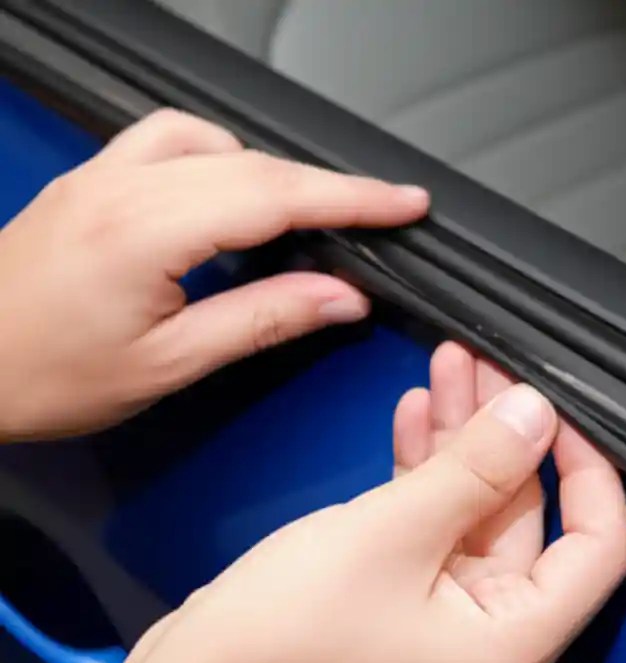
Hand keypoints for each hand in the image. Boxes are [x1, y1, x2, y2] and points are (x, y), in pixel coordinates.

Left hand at [0, 109, 428, 440]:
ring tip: (313, 210)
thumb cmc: (39, 376)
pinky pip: (169, 140)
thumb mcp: (168, 363)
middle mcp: (120, 188)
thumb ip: (263, 319)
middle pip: (256, 164)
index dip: (352, 198)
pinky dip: (218, 155)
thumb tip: (340, 296)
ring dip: (275, 170)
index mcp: (142, 232)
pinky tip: (231, 190)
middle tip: (387, 208)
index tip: (403, 203)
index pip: (275, 195)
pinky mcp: (89, 181)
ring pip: (216, 143)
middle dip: (332, 185)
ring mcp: (100, 176)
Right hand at [85, 343, 625, 662]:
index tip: (563, 409)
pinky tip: (418, 415)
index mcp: (511, 642)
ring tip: (453, 367)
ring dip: (463, 439)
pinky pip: (432, 523)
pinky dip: (426, 470)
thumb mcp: (390, 533)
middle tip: (492, 367)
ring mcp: (442, 617)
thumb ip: (474, 469)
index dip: (590, 469)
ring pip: (477, 509)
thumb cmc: (275, 645)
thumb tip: (535, 414)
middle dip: (509, 433)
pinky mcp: (399, 597)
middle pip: (531, 517)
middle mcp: (489, 636)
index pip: (598, 546)